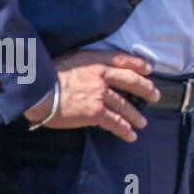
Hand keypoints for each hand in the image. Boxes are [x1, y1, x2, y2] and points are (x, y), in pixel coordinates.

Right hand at [24, 50, 158, 142]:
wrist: (38, 90)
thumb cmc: (48, 74)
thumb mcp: (71, 58)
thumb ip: (88, 62)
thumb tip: (96, 66)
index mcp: (97, 61)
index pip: (123, 60)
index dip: (138, 64)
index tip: (148, 69)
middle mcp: (103, 76)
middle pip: (131, 82)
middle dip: (146, 89)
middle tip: (155, 96)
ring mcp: (101, 95)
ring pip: (125, 105)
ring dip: (135, 115)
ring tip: (142, 122)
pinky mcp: (95, 113)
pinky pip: (115, 122)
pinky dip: (124, 130)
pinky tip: (131, 135)